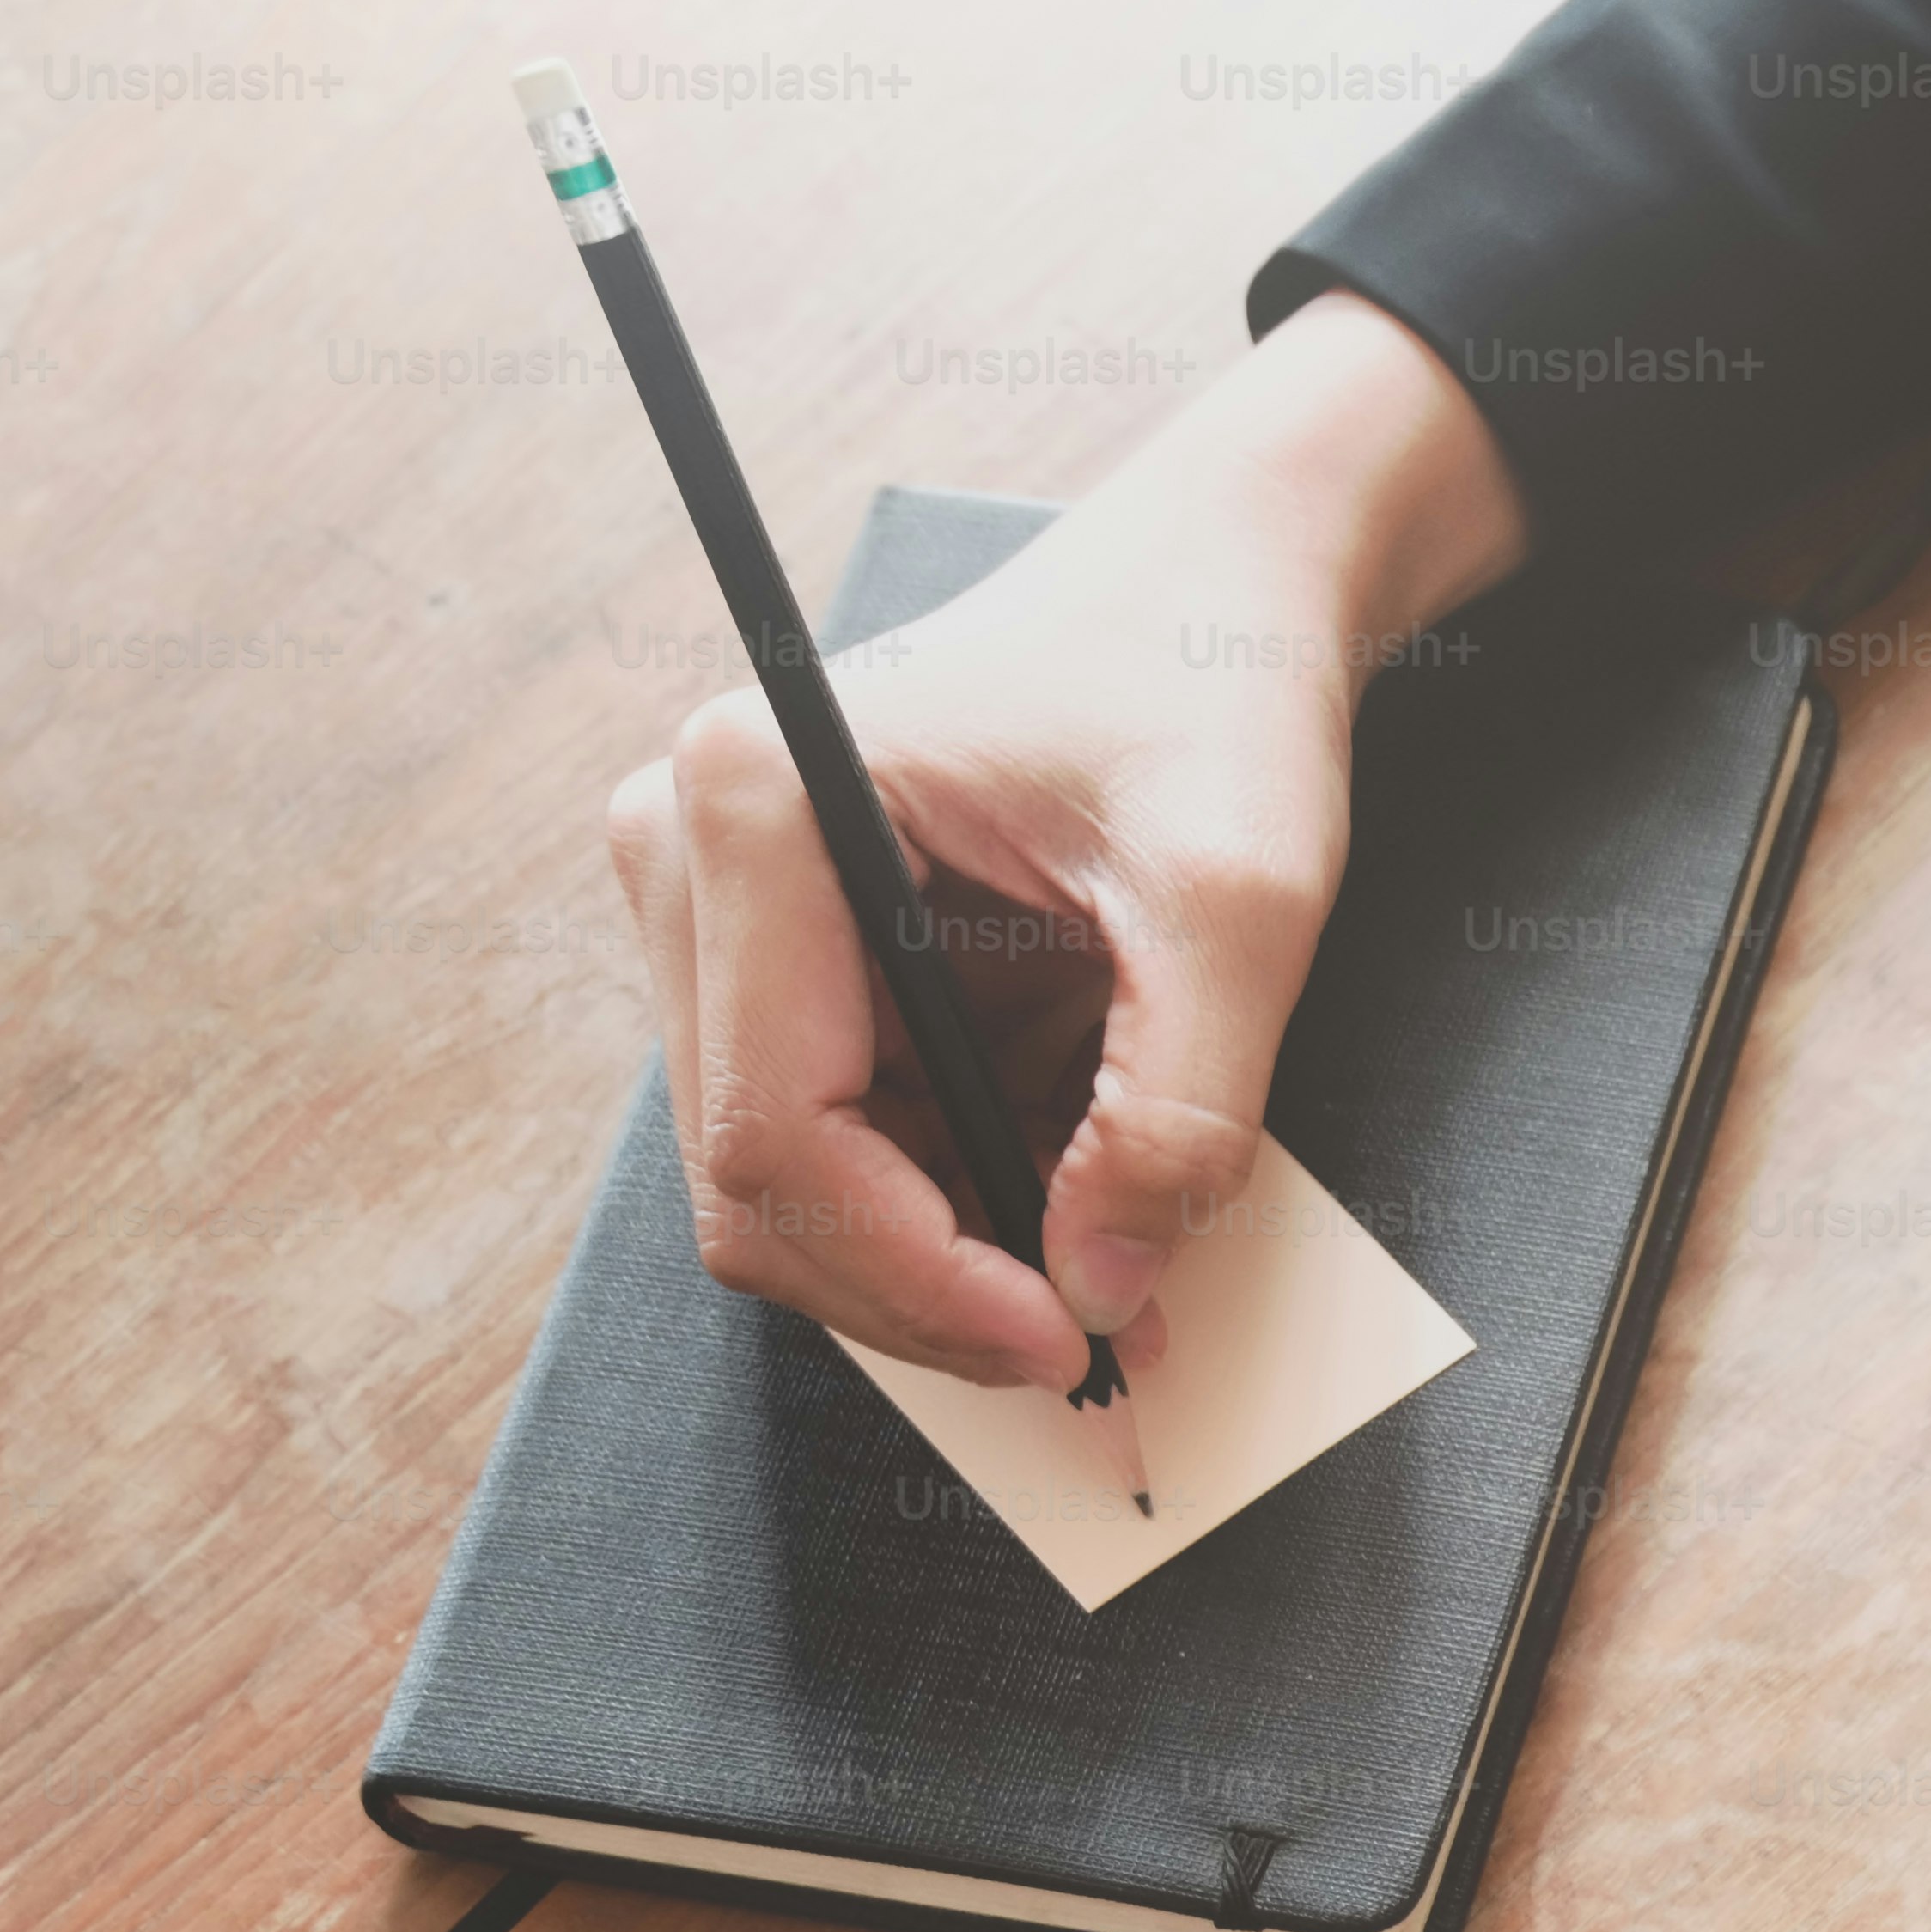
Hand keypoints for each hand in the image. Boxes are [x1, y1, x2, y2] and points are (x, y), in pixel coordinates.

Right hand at [600, 292, 1521, 1384]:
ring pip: (786, 1181)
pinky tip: (1066, 1205)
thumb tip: (1099, 1293)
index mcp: (762, 803)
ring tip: (1107, 1280)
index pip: (776, 1135)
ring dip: (937, 1261)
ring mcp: (717, 907)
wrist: (1207, 586)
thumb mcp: (1241, 901)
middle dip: (924, 1290)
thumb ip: (1177, 1114)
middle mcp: (689, 851)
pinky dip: (945, 1204)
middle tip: (1094, 1345)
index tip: (1061, 1341)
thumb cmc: (1209, 689)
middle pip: (752, 1180)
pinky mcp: (776, 952)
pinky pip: (837, 1136)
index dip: (914, 1277)